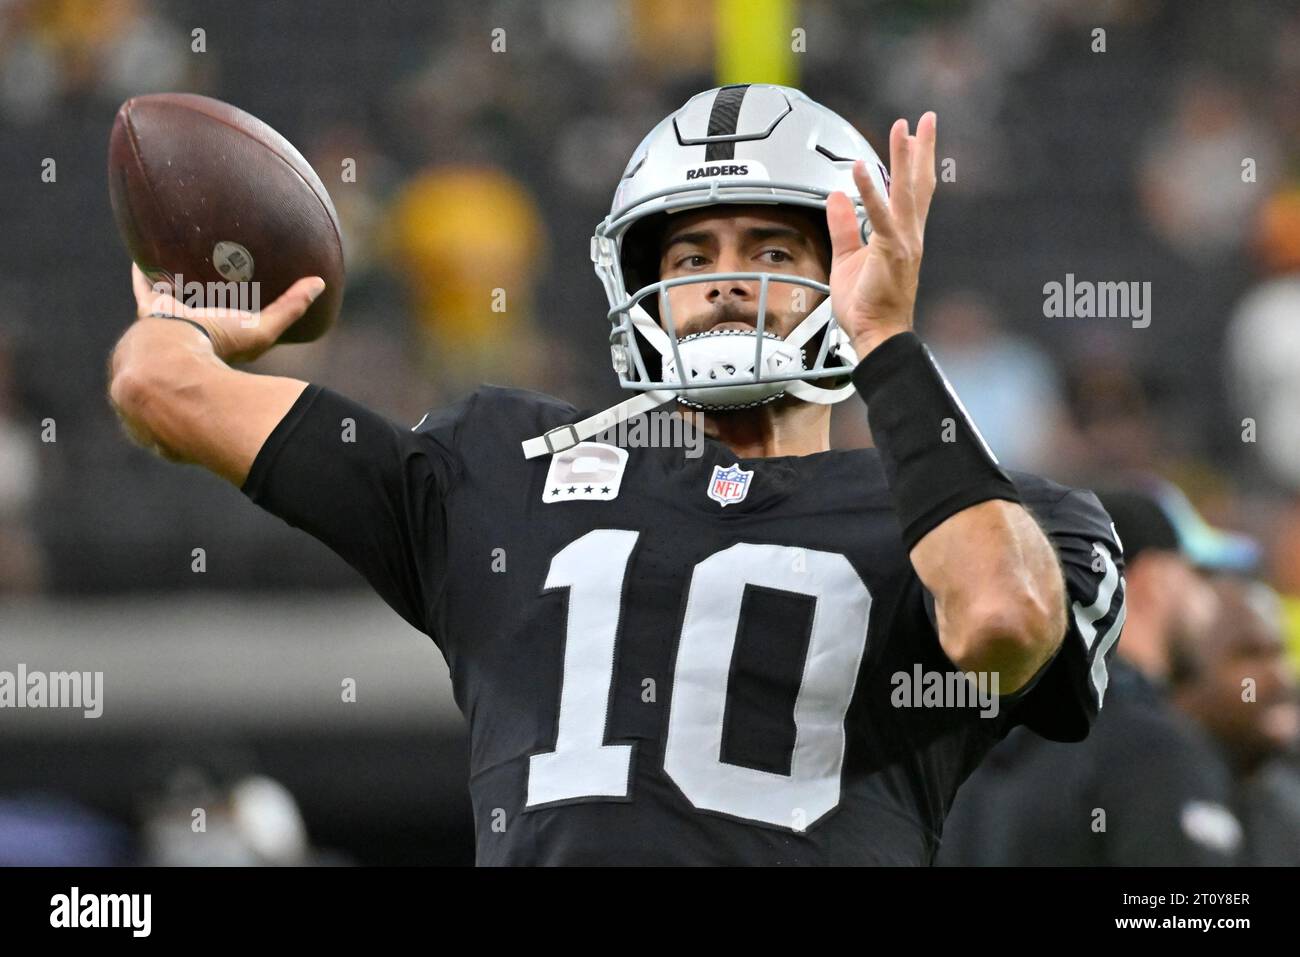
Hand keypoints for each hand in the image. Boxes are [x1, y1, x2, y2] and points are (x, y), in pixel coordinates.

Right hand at [130, 264, 325, 363]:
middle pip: (206, 305)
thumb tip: (320, 283)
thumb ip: (290, 307)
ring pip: (177, 294)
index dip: (244, 308)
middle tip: (219, 266)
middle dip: (212, 289)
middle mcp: (197, 330)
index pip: (235, 322)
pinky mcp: (149, 307)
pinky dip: (143, 271)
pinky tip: (143, 252)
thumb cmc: (220, 344)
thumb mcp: (263, 327)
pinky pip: (144, 285)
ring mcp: (171, 319)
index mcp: (222, 337)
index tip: (252, 292)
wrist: (172, 355)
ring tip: (185, 255)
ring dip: (181, 278)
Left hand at [826, 112, 936, 359]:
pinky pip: (880, 216)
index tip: (919, 135)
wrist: (877, 335)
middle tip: (926, 119)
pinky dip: (870, 190)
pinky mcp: (890, 252)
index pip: (914, 192)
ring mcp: (904, 243)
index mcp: (903, 236)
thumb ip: (844, 226)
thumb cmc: (867, 306)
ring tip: (903, 129)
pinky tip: (861, 169)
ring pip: (906, 192)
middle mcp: (910, 236)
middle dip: (922, 150)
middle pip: (918, 184)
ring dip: (903, 158)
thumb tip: (837, 198)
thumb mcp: (848, 258)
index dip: (918, 162)